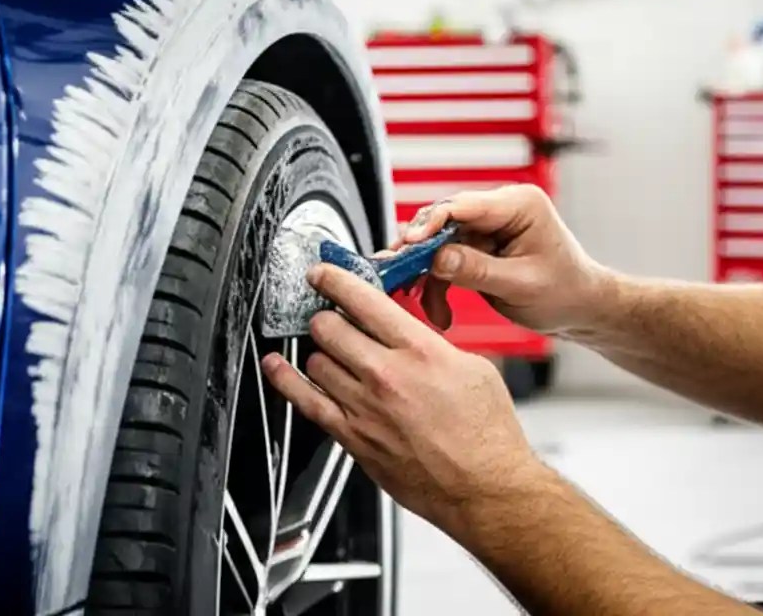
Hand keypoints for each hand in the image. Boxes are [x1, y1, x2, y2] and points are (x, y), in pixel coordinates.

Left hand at [261, 263, 538, 534]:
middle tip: (332, 316)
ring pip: (316, 360)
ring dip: (319, 350)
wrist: (485, 488)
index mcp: (419, 350)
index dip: (334, 279)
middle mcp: (386, 375)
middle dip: (327, 316)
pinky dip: (285, 380)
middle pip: (329, 327)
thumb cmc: (487, 434)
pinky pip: (305, 402)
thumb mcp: (472, 366)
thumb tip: (404, 331)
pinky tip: (276, 366)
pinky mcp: (353, 438)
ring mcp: (364, 408)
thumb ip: (430, 344)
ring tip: (329, 349)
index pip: (362, 299)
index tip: (323, 273)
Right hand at [399, 184, 611, 335]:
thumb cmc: (566, 291)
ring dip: (427, 276)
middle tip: (398, 273)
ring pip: (438, 244)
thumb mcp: (521, 284)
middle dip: (420, 251)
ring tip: (422, 302)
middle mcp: (500, 210)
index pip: (463, 205)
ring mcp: (487, 228)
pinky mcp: (478, 248)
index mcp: (518, 205)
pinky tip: (438, 309)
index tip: (408, 244)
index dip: (431, 223)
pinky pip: (445, 261)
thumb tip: (437, 259)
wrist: (581, 308)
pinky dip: (438, 285)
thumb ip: (477, 271)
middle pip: (444, 221)